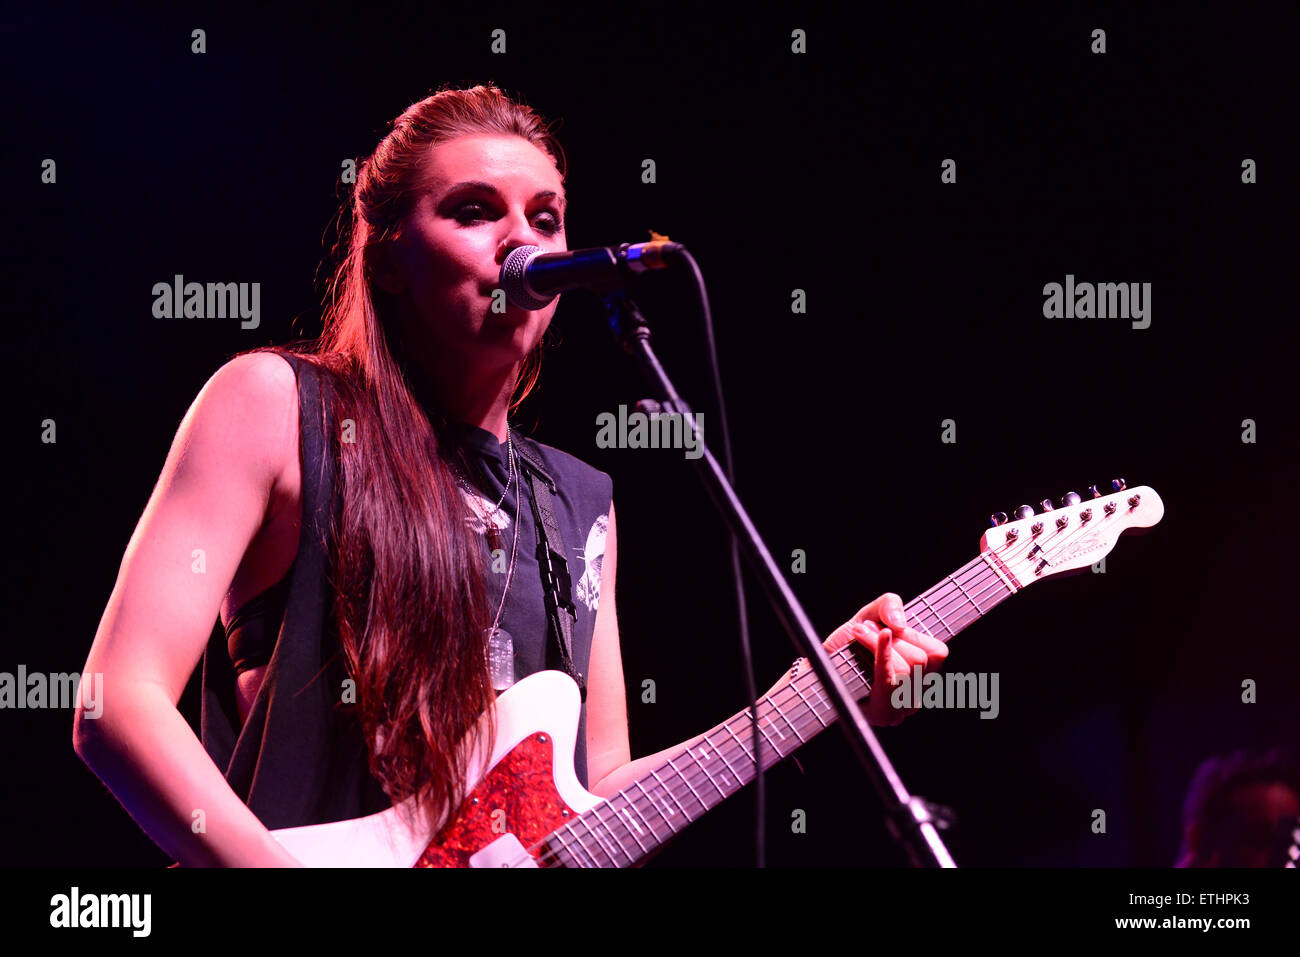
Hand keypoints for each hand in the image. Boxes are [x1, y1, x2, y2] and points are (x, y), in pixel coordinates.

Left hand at [821, 592, 948, 725]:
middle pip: (920, 659)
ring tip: (859, 637)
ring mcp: (900, 710)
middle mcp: (915, 697)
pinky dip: (883, 654)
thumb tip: (899, 625)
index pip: (938, 653)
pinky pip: (890, 679)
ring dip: (878, 643)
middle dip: (891, 638)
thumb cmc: (847, 644)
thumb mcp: (870, 614)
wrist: (818, 666)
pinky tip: (872, 636)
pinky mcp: (881, 712)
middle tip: (866, 630)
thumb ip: (889, 605)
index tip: (887, 628)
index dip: (913, 634)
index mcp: (921, 676)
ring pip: (906, 667)